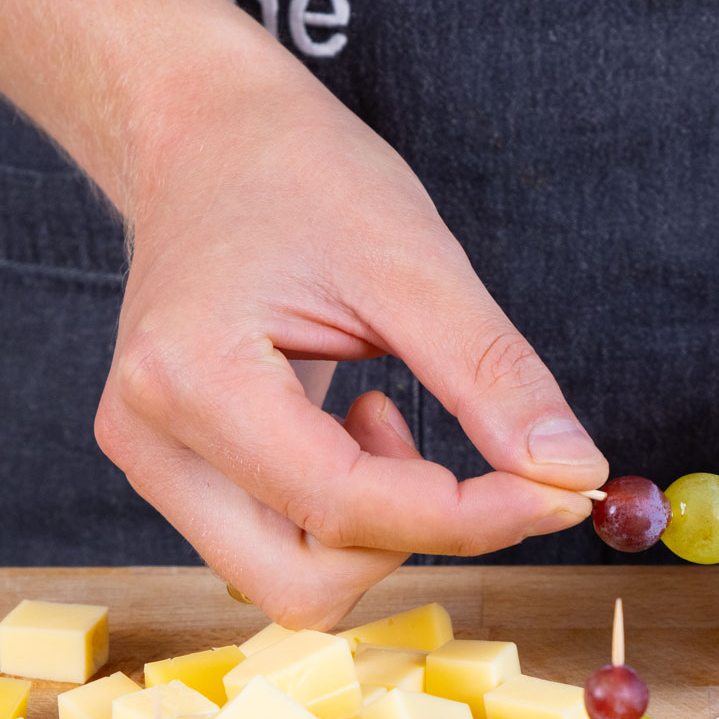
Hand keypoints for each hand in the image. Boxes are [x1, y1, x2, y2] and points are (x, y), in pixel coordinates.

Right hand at [94, 67, 605, 628]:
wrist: (205, 136)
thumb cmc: (296, 173)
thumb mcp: (413, 258)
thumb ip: (492, 375)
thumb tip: (570, 474)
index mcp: (188, 375)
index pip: (346, 506)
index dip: (472, 516)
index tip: (560, 492)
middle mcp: (149, 438)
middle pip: (304, 582)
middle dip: (413, 538)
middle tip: (466, 458)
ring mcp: (154, 462)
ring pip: (291, 582)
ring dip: (378, 529)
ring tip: (387, 416)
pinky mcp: (178, 472)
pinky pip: (279, 547)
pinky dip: (348, 516)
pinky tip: (356, 429)